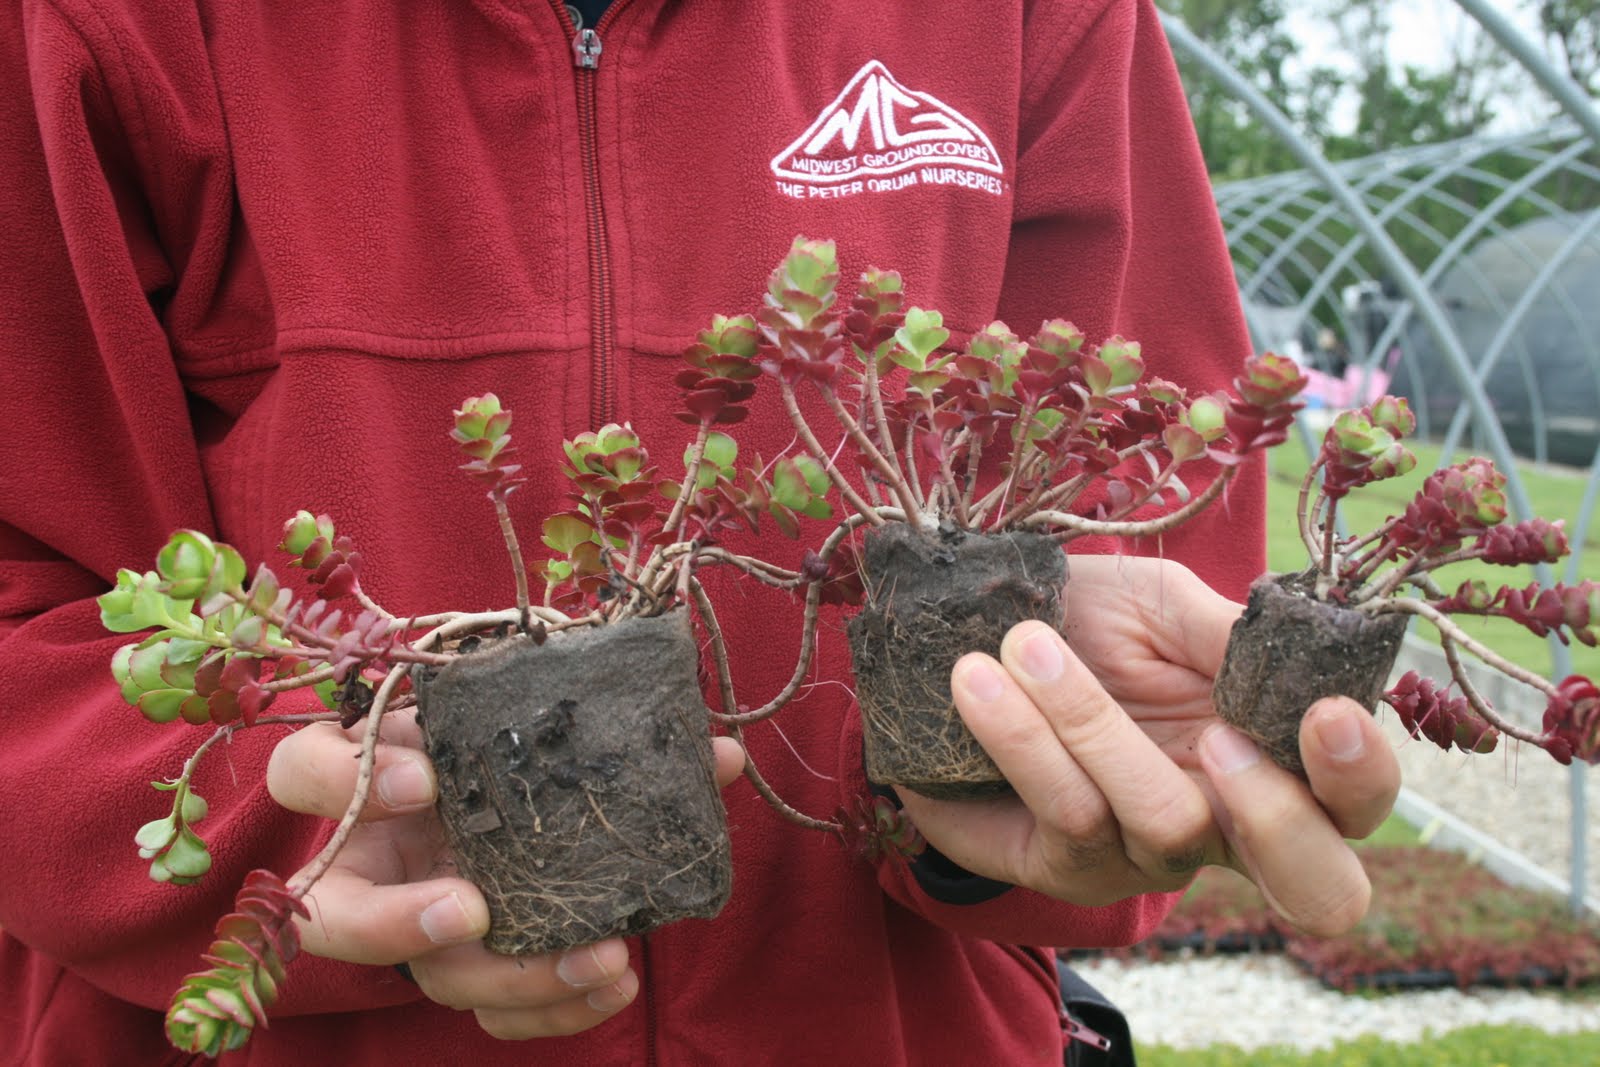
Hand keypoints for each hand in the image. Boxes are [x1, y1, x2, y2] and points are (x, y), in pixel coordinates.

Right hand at [267, 710, 744, 1038]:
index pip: (303, 771)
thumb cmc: (508, 744)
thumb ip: (603, 730)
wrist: (512, 790)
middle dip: (396, 923)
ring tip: (598, 959)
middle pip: (338, 917)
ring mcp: (412, 925)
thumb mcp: (526, 719)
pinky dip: (554, 1006)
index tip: (423, 778)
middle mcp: (369, 860)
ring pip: (428, 979)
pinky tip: (613, 987)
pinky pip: (491, 1010)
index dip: (347, 779)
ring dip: (512, 977)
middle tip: (469, 909)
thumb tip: (717, 756)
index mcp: (367, 777)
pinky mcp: (459, 969)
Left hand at [894, 555, 1399, 937]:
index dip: (1360, 775)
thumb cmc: (1089, 620)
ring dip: (1093, 723)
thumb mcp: (1161, 605)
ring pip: (1164, 824)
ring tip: (1024, 644)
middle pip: (1318, 892)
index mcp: (1276, 756)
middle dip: (1284, 822)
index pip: (1358, 802)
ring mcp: (1149, 858)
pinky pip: (1068, 817)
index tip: (1322, 713)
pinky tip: (977, 678)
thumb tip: (1293, 655)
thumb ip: (1227, 633)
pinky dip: (1022, 737)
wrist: (970, 635)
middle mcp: (1229, 825)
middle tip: (1220, 739)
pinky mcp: (1066, 868)